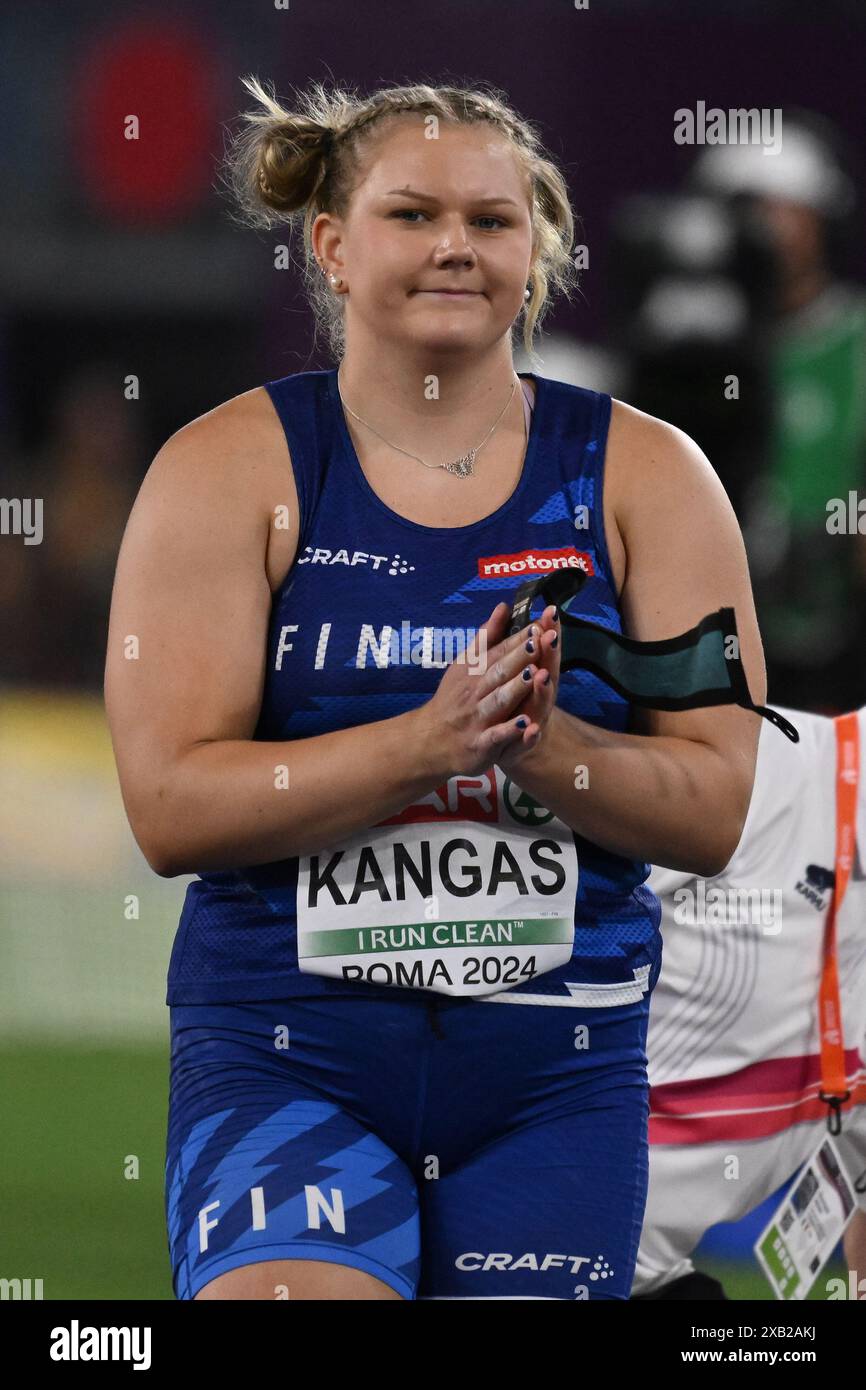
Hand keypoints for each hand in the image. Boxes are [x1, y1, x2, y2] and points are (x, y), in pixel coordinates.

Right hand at [416, 601, 551, 777]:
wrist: (429, 739)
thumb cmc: (454, 698)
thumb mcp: (465, 664)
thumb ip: (487, 637)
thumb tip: (504, 606)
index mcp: (475, 670)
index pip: (500, 651)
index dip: (519, 639)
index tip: (538, 624)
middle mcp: (476, 692)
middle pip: (499, 672)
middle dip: (518, 657)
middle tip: (538, 642)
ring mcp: (478, 718)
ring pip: (498, 701)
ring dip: (515, 689)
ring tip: (533, 675)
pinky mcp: (480, 744)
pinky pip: (496, 736)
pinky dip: (510, 731)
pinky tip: (527, 724)